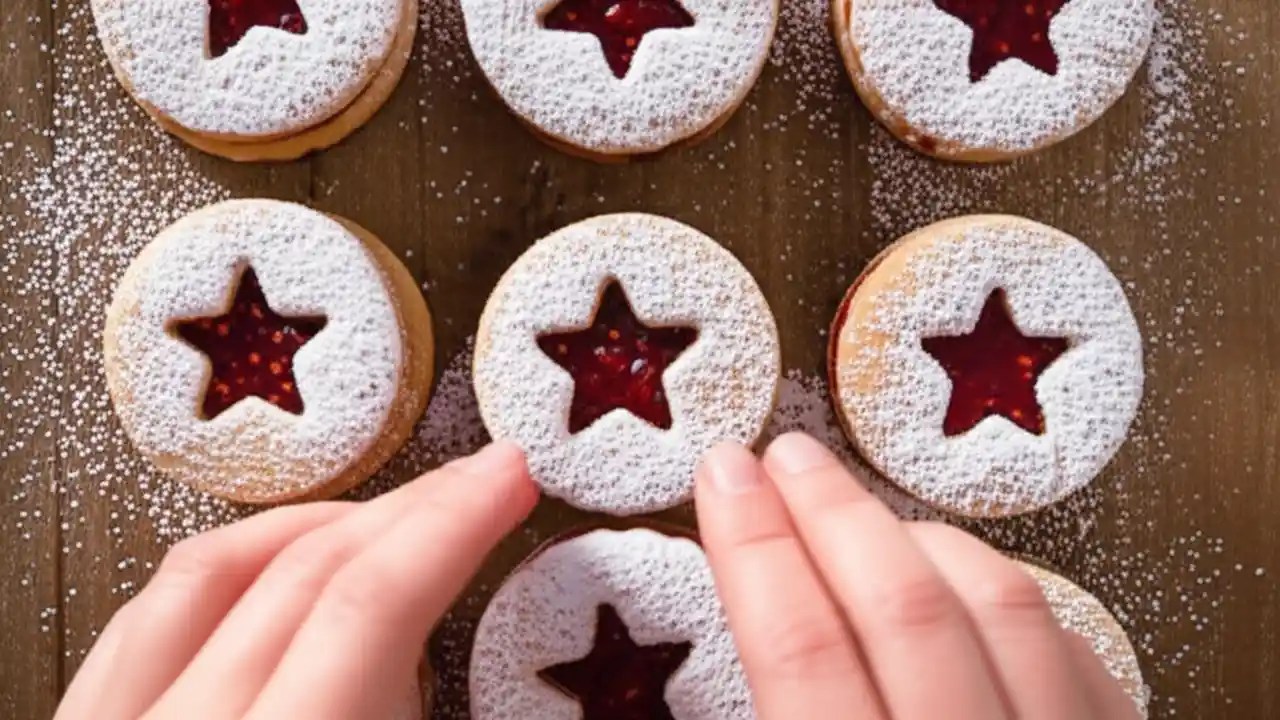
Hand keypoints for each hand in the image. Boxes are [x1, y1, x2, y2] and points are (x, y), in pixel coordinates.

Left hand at [56, 442, 536, 719]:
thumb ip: (430, 709)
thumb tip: (498, 667)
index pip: (369, 606)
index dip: (452, 525)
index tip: (505, 477)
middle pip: (299, 571)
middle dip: (410, 511)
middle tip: (477, 484)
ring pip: (209, 569)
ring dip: (316, 525)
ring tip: (386, 515)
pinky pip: (144, 616)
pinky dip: (223, 568)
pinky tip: (265, 568)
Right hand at [695, 433, 1139, 719]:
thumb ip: (766, 703)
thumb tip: (740, 597)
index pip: (801, 650)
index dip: (753, 546)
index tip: (724, 477)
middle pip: (904, 607)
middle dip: (832, 511)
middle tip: (788, 457)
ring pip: (1005, 607)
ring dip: (922, 538)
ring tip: (868, 512)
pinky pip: (1077, 649)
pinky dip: (1011, 597)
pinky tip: (968, 580)